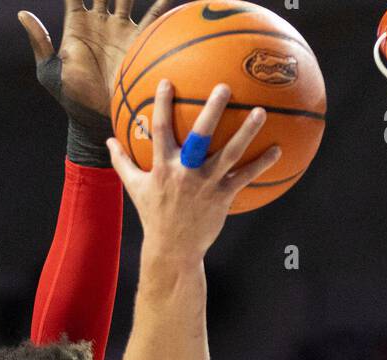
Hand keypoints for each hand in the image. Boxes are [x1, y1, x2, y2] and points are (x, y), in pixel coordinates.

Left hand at [20, 0, 172, 129]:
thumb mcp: (50, 72)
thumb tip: (22, 15)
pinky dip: (161, 5)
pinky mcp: (136, 39)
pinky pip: (150, 18)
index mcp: (77, 24)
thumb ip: (40, 42)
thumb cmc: (72, 97)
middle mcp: (99, 21)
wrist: (99, 117)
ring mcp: (119, 28)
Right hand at [106, 82, 279, 257]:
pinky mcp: (222, 198)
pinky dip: (262, 164)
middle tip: (225, 87)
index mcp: (163, 168)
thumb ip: (123, 162)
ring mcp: (206, 185)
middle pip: (201, 136)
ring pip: (230, 154)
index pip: (161, 130)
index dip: (163, 105)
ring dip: (247, 132)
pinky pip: (245, 177)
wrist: (172, 250)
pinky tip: (277, 150)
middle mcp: (186, 173)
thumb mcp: (135, 188)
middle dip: (213, 110)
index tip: (167, 81)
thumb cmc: (154, 216)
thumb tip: (109, 141)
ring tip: (261, 111)